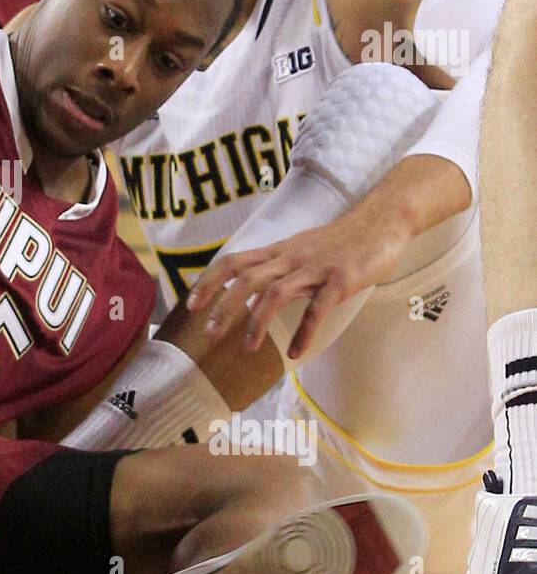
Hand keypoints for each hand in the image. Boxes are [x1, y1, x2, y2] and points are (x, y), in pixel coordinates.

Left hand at [185, 203, 413, 361]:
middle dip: (223, 307)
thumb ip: (277, 267)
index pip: (233, 262)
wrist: (381, 221)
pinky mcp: (341, 279)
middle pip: (246, 278)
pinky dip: (304, 332)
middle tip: (210, 336)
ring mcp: (315, 267)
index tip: (191, 306)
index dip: (209, 282)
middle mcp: (290, 257)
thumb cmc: (340, 241)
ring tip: (248, 350)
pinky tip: (295, 352)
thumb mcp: (300, 250)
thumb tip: (252, 292)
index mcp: (278, 251)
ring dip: (257, 322)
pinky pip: (317, 308)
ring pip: (275, 293)